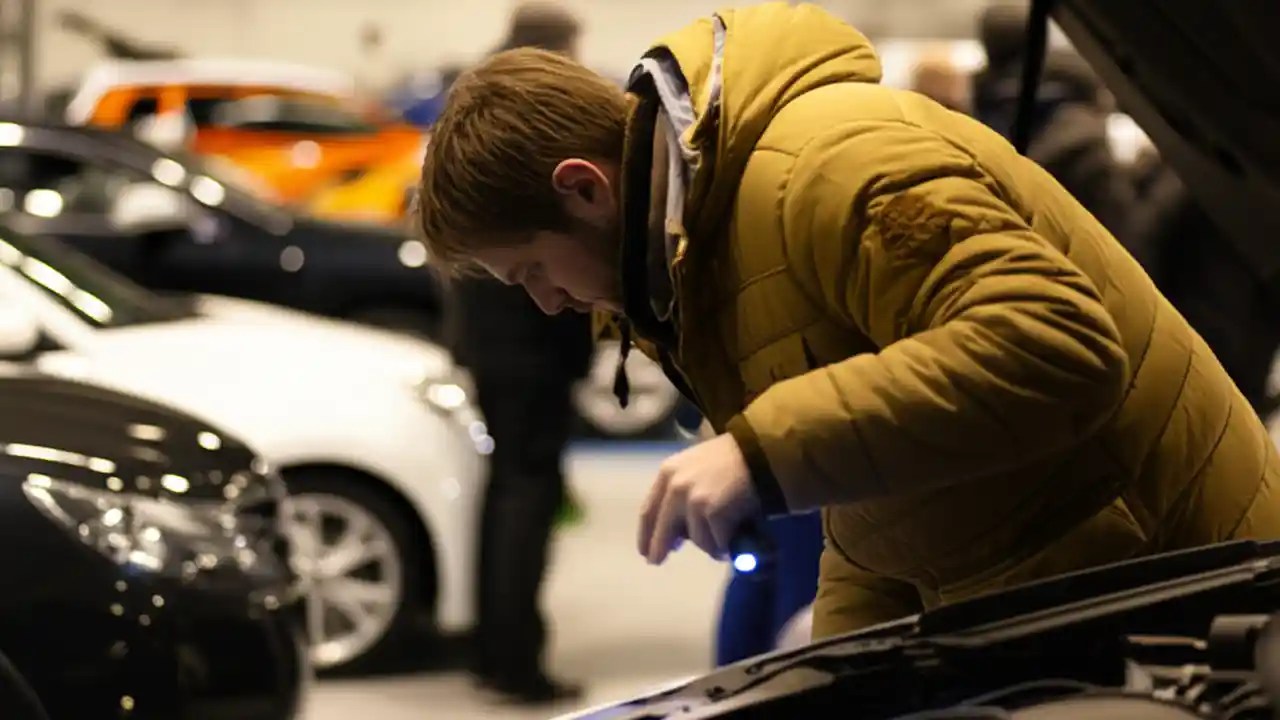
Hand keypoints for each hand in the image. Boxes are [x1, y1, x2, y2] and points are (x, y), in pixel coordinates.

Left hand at [638, 433, 759, 564]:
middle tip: (656, 561)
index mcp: (668, 473)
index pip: (649, 511)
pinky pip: (718, 542)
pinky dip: (727, 545)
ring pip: (697, 540)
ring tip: (724, 540)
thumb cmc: (733, 458)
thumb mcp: (697, 467)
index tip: (644, 550)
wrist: (761, 452)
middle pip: (663, 530)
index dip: (646, 534)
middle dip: (660, 549)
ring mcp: (694, 500)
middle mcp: (676, 487)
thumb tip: (677, 533)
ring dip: (711, 545)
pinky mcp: (714, 512)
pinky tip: (736, 539)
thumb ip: (682, 493)